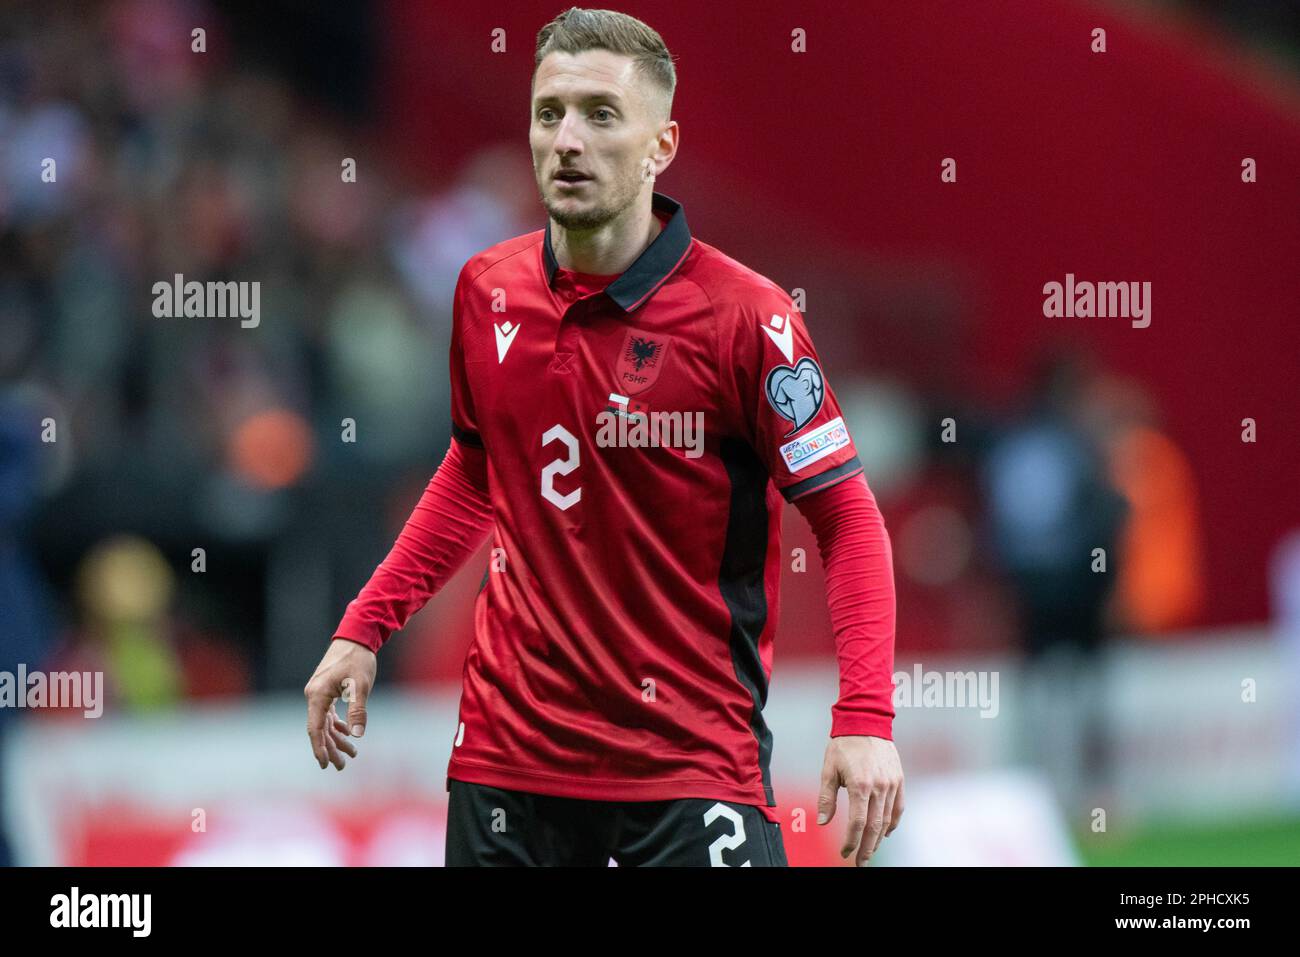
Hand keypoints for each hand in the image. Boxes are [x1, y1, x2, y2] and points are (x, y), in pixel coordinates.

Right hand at [304, 638, 376, 769]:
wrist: (357, 636)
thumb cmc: (358, 659)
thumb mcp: (361, 686)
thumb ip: (357, 711)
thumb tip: (357, 735)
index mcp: (317, 696)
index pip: (315, 729)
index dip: (319, 748)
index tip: (324, 764)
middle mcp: (314, 696)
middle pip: (320, 729)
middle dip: (331, 749)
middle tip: (342, 766)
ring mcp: (319, 693)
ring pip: (325, 723)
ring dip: (336, 739)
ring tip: (351, 755)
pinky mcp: (327, 690)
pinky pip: (329, 714)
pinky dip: (338, 726)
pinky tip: (348, 735)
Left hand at [816, 735, 904, 865]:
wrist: (866, 721)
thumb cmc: (844, 744)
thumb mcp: (829, 769)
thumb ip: (827, 797)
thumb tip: (823, 822)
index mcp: (861, 785)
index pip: (857, 823)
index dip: (851, 842)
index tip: (844, 852)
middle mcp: (880, 787)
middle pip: (874, 827)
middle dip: (867, 848)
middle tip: (860, 863)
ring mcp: (892, 784)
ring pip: (887, 820)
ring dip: (878, 839)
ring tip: (870, 850)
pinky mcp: (899, 780)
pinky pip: (899, 808)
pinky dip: (893, 823)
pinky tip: (885, 832)